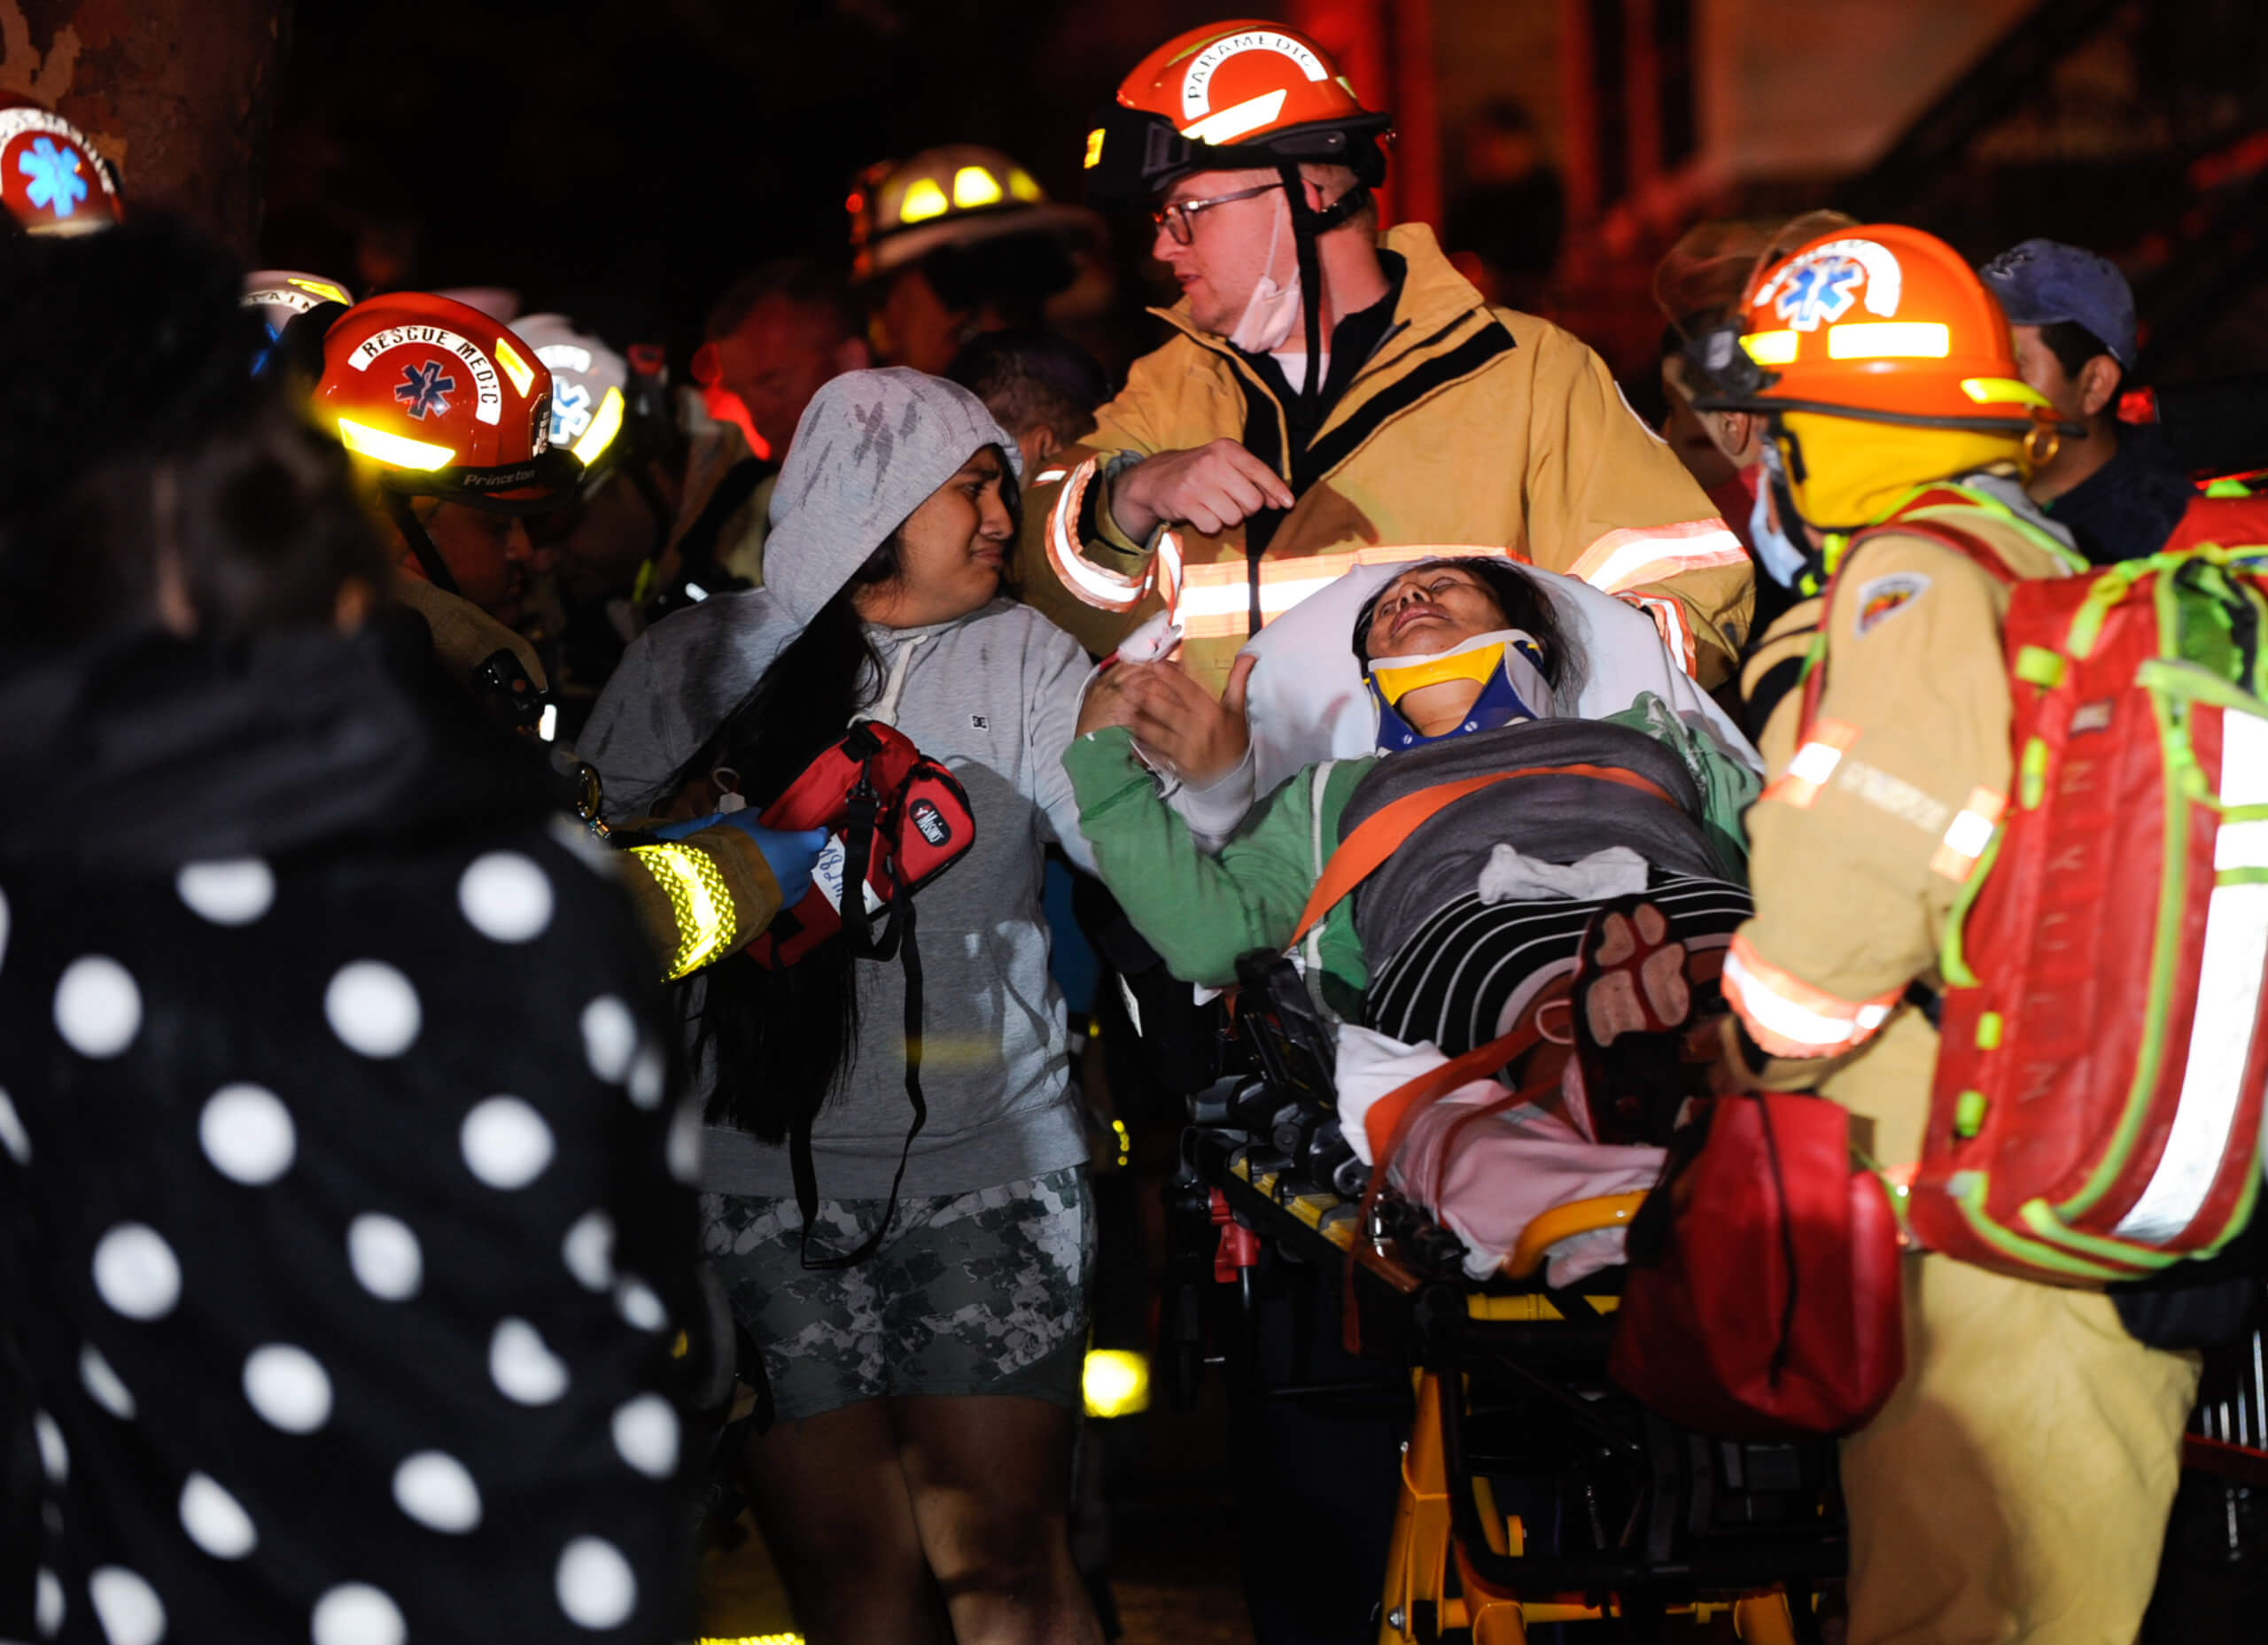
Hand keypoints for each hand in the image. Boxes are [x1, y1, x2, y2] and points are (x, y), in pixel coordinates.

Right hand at [650, 815, 829, 897]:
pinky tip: (779, 882)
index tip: (815, 830)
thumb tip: (758, 812)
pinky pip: (795, 892)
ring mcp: (795, 886)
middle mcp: (802, 865)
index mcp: (798, 843)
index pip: (820, 837)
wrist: (721, 883)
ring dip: (796, 869)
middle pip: (812, 856)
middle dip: (804, 850)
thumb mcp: (740, 821)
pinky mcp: (786, 903)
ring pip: (804, 875)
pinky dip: (791, 886)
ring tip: (780, 866)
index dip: (818, 833)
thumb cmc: (735, 846)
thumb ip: (753, 815)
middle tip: (789, 846)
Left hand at [1086, 654, 1255, 785]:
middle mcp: (1198, 731)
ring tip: (1123, 709)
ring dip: (1139, 722)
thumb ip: (1237, 681)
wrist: (1231, 778)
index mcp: (1212, 714)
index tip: (1154, 665)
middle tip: (1127, 685)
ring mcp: (1186, 750)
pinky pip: (1156, 754)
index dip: (1172, 678)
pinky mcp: (1177, 766)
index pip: (1189, 691)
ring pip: (1158, 733)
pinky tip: (1128, 737)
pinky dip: (1142, 747)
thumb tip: (1249, 655)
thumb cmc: (1233, 740)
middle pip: (1169, 711)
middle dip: (1147, 698)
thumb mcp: (1237, 710)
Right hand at [1110, 439, 1294, 539]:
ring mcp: (1197, 482)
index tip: (1288, 504)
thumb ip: (1252, 479)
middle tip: (1230, 501)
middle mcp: (1212, 462)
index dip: (1277, 490)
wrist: (1155, 479)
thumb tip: (1280, 502)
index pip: (1259, 472)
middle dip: (1246, 508)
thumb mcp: (1224, 464)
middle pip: (1252, 502)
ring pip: (1234, 517)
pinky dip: (1210, 525)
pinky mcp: (1185, 502)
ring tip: (1213, 505)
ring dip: (1227, 517)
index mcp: (1226, 449)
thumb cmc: (1199, 473)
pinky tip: (1200, 513)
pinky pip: (1213, 526)